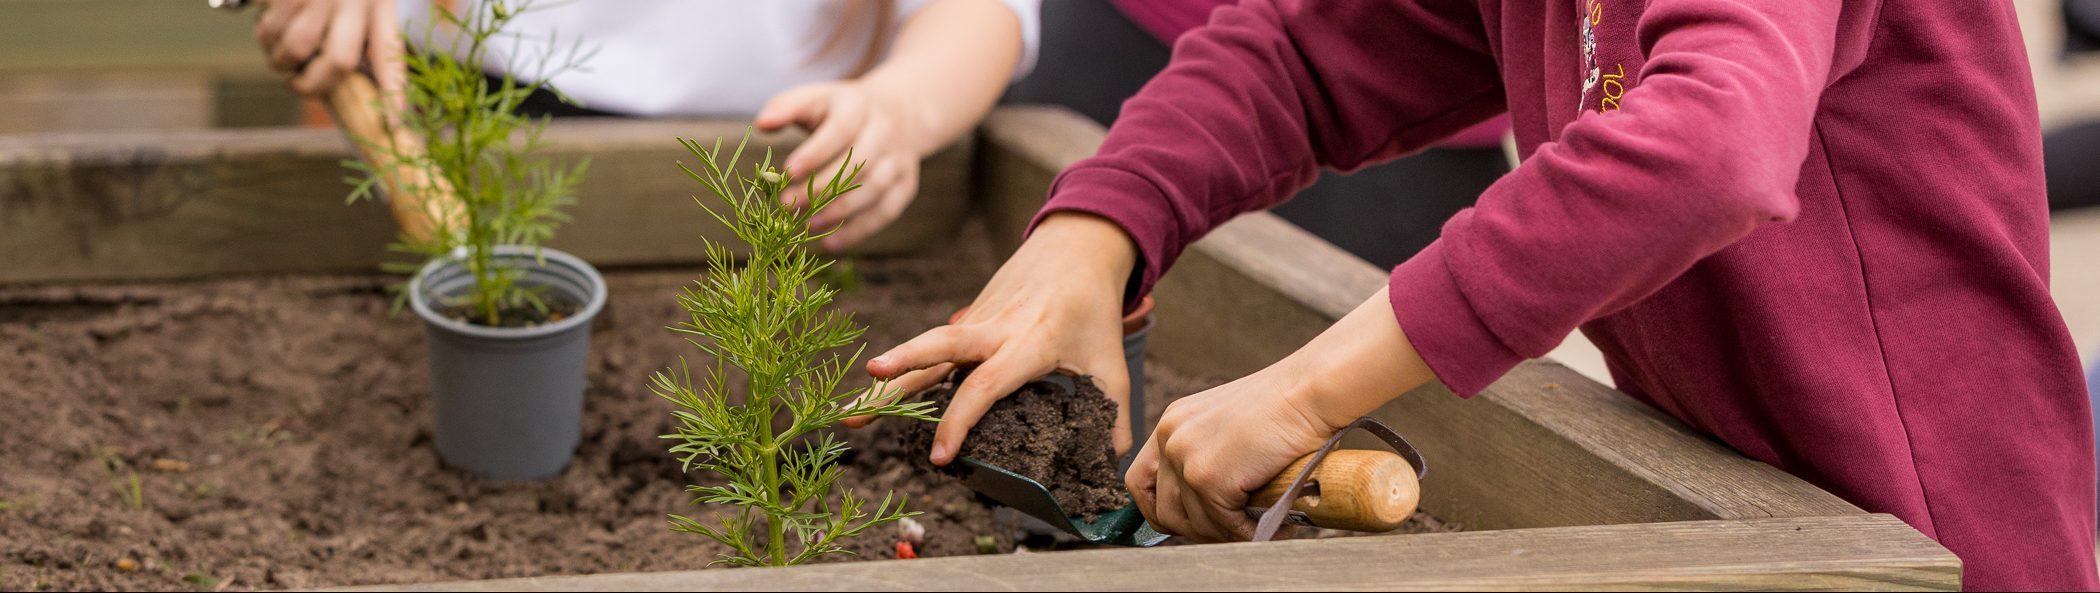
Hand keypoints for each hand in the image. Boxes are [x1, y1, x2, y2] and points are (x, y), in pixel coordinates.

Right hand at [253, 0, 403, 97]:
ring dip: (282, 62)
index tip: (395, 127)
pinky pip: (270, 29)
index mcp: (380, 2)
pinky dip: (264, 37)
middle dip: (315, 88)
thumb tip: (352, 81)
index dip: (394, 93)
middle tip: (299, 87)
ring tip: (280, 55)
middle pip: (341, 63)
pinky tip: (266, 27)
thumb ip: (362, 27)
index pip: (391, 54)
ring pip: (298, 50)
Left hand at [755, 81, 934, 251]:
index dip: (815, 154)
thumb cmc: (840, 111)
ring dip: (838, 212)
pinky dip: (859, 231)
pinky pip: (885, 212)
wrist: (899, 112)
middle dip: (821, 189)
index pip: (839, 131)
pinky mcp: (906, 185)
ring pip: (873, 189)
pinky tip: (831, 243)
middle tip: (786, 206)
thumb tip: (763, 124)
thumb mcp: (815, 98)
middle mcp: (885, 132)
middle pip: (857, 165)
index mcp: (859, 107)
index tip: (786, 173)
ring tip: (806, 227)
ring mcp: (899, 160)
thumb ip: (786, 107)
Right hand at [852, 213, 1138, 463]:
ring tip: (851, 414)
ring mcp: (977, 320)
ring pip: (926, 349)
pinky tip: (882, 398)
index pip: (986, 385)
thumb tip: (1109, 466)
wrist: (1077, 248)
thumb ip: (1112, 416)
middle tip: (860, 411)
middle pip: (938, 350)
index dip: (960, 420)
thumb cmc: (1094, 309)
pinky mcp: (969, 316)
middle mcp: (996, 329)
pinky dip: (907, 370)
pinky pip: (936, 348)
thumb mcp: (1111, 364)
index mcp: (1031, 342)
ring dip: (887, 379)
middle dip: (898, 378)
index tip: (940, 456)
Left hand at [1128, 286, 1438, 541]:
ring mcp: (1186, 459)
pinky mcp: (1209, 479)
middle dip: (1199, 529)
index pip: (1140, 481)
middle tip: (1234, 530)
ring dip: (1228, 533)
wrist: (1309, 392)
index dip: (1159, 508)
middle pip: (1163, 510)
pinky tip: (1275, 524)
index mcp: (1172, 424)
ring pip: (1195, 524)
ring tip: (1259, 526)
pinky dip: (1250, 532)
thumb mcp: (1228, 426)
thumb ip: (1208, 455)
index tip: (1186, 522)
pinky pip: (1225, 525)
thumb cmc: (1284, 407)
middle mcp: (1170, 438)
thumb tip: (1207, 507)